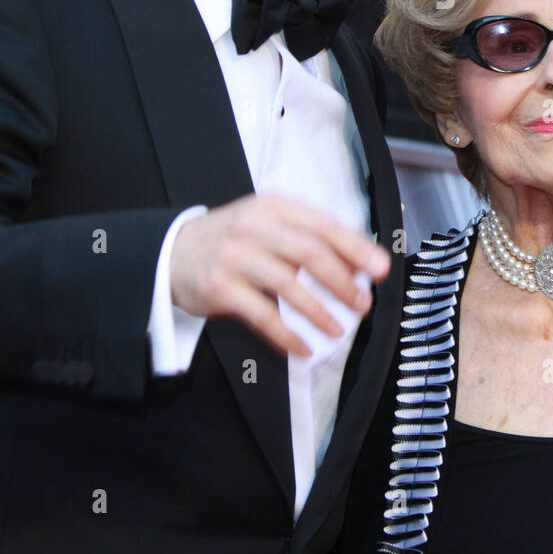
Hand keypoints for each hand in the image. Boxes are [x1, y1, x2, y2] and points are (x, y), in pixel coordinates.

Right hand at [169, 193, 390, 356]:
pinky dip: (286, 335)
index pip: (323, 225)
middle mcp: (254, 227)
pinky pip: (261, 315)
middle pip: (308, 252)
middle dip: (342, 280)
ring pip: (287, 284)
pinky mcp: (218, 287)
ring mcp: (234, 256)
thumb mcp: (269, 224)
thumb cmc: (233, 240)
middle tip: (364, 303)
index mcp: (274, 207)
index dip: (355, 248)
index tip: (381, 269)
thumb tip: (359, 265)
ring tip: (339, 330)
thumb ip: (308, 238)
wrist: (171, 252)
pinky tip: (304, 347)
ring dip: (318, 310)